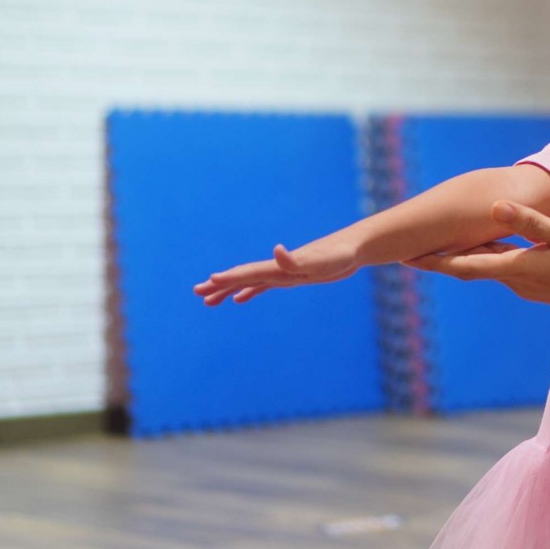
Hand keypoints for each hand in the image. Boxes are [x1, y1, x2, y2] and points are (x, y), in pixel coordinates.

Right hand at [194, 237, 360, 304]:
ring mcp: (283, 272)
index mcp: (280, 267)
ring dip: (229, 290)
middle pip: (243, 277)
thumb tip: (278, 249)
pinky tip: (239, 299)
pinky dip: (250, 292)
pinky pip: (264, 286)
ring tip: (207, 300)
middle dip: (220, 285)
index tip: (206, 283)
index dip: (228, 279)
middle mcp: (278, 268)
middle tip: (196, 292)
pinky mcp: (292, 277)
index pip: (249, 273)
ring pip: (249, 282)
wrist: (353, 248)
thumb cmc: (338, 256)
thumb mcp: (320, 262)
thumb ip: (296, 259)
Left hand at [403, 202, 549, 332]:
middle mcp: (520, 282)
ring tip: (444, 242)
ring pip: (492, 267)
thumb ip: (531, 222)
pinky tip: (491, 246)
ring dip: (469, 255)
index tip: (407, 257)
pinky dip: (492, 257)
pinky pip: (508, 268)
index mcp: (521, 269)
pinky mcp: (543, 285)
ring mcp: (531, 286)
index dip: (436, 261)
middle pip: (474, 266)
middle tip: (414, 247)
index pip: (468, 265)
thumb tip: (495, 206)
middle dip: (445, 257)